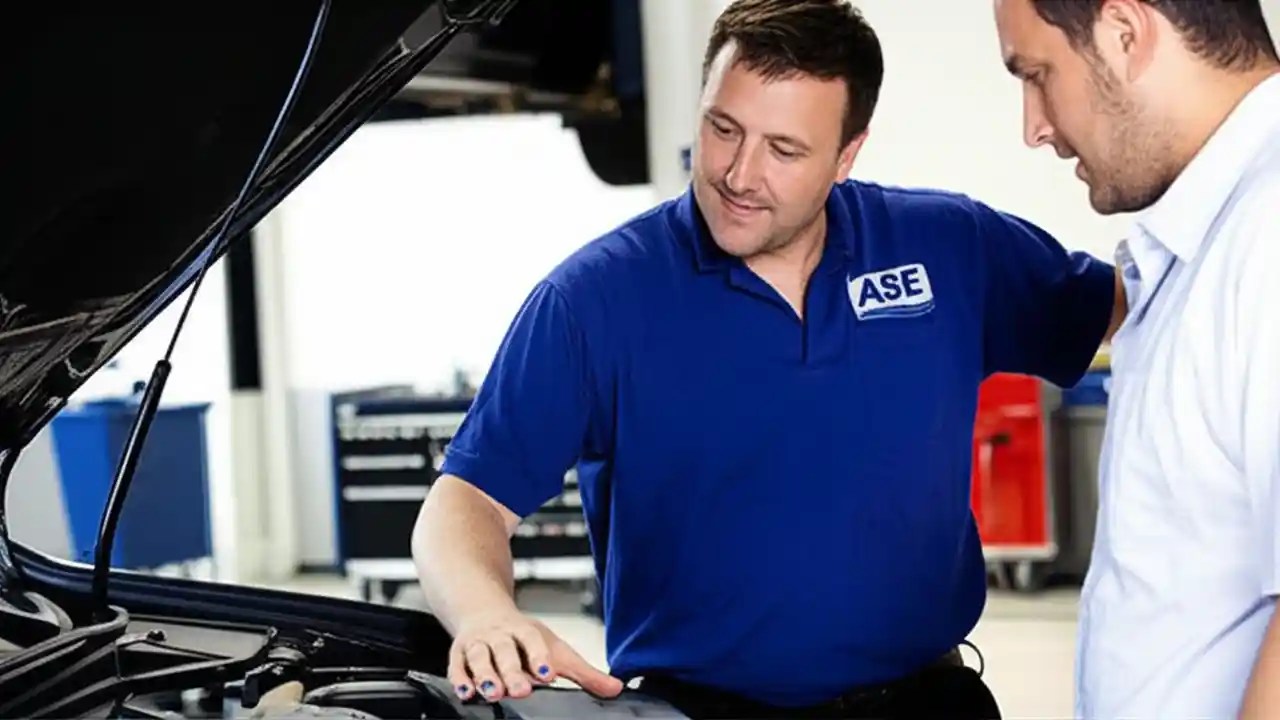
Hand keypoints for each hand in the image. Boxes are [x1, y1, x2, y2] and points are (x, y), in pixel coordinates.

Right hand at [448, 610, 623, 702]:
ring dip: (484, 675)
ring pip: (479, 657)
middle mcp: (500, 636)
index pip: (533, 641)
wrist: (484, 612)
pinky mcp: (459, 655)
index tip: (548, 673)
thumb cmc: (523, 637)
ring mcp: (478, 644)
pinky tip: (465, 693)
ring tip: (492, 692)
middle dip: (512, 671)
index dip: (540, 656)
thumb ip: (583, 673)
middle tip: (520, 690)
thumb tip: (615, 689)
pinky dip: (460, 679)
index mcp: (525, 631)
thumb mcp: (555, 650)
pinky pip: (457, 666)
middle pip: (505, 651)